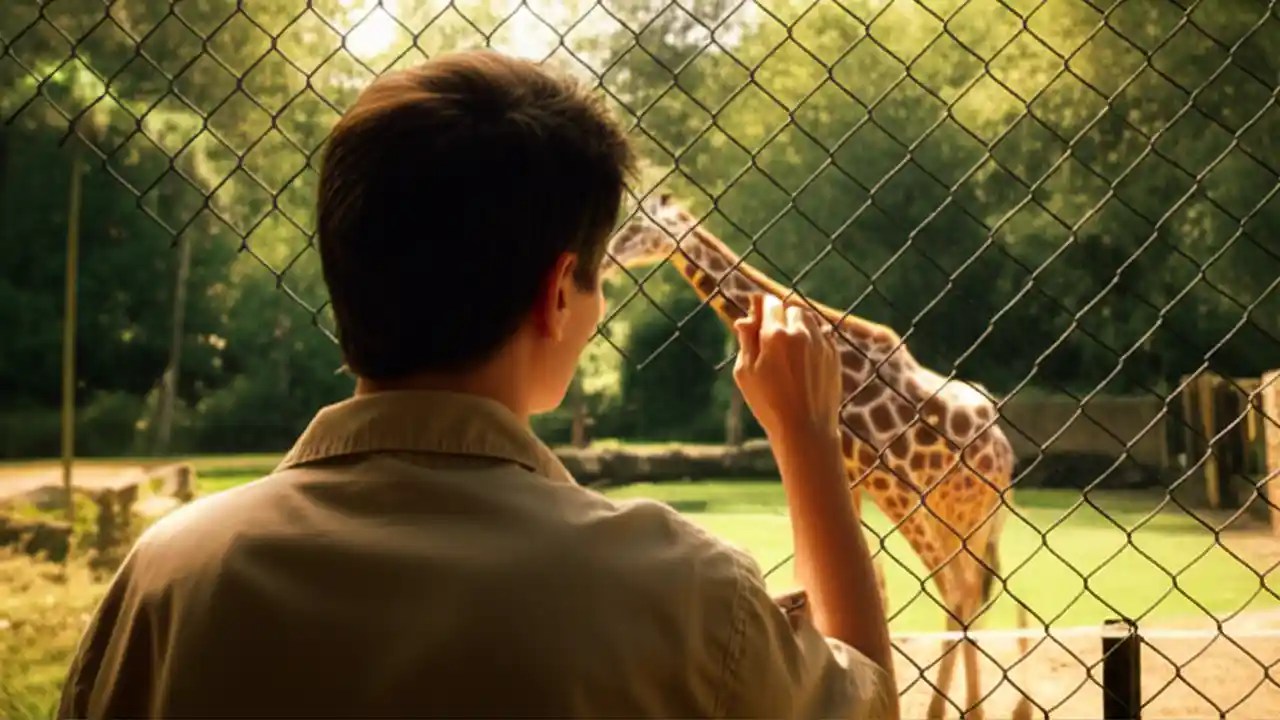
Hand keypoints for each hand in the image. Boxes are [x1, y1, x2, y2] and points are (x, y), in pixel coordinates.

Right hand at [732, 293, 841, 442]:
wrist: (805, 430)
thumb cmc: (768, 404)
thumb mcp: (745, 372)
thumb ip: (746, 341)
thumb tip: (745, 319)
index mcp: (775, 334)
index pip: (770, 302)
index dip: (762, 308)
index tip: (757, 319)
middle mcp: (801, 332)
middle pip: (791, 308)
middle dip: (781, 318)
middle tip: (771, 339)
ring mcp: (821, 343)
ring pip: (809, 319)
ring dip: (798, 326)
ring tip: (788, 348)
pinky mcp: (834, 355)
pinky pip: (823, 335)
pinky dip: (812, 339)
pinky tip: (803, 359)